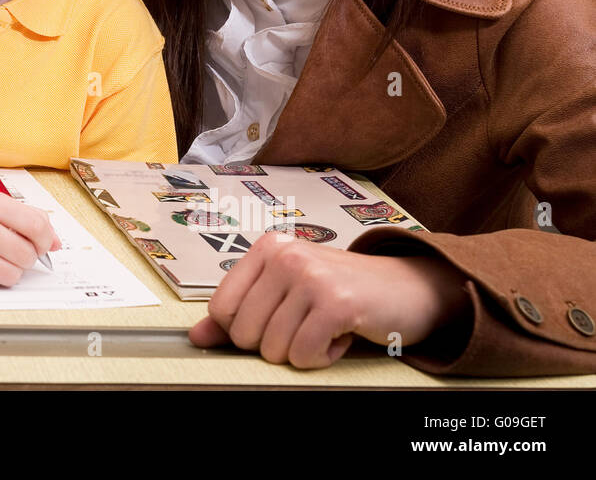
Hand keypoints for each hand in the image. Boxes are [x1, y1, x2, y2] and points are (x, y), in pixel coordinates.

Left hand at [188, 234, 469, 367]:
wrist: (409, 288)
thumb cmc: (343, 292)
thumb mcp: (287, 294)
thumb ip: (240, 312)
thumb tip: (198, 336)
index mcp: (267, 248)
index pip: (221, 308)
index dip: (242, 331)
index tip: (273, 324)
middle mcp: (285, 255)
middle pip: (244, 333)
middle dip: (275, 344)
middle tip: (307, 325)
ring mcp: (310, 276)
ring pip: (273, 349)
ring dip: (302, 351)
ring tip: (325, 328)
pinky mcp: (335, 303)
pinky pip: (302, 355)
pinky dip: (322, 358)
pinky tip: (340, 336)